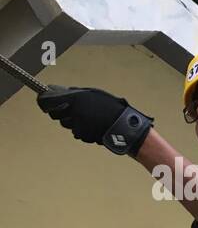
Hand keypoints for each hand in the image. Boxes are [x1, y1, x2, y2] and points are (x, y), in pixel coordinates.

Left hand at [36, 85, 152, 154]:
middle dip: (59, 111)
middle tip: (69, 108)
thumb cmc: (110, 107)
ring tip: (88, 117)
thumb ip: (72, 93)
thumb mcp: (91, 94)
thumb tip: (54, 91)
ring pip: (66, 123)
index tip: (42, 99)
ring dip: (72, 120)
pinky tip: (93, 125)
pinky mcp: (82, 135)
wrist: (124, 125)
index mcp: (74, 99)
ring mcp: (77, 125)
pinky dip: (81, 129)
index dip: (43, 100)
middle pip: (54, 114)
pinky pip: (76, 132)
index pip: (46, 101)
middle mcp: (72, 112)